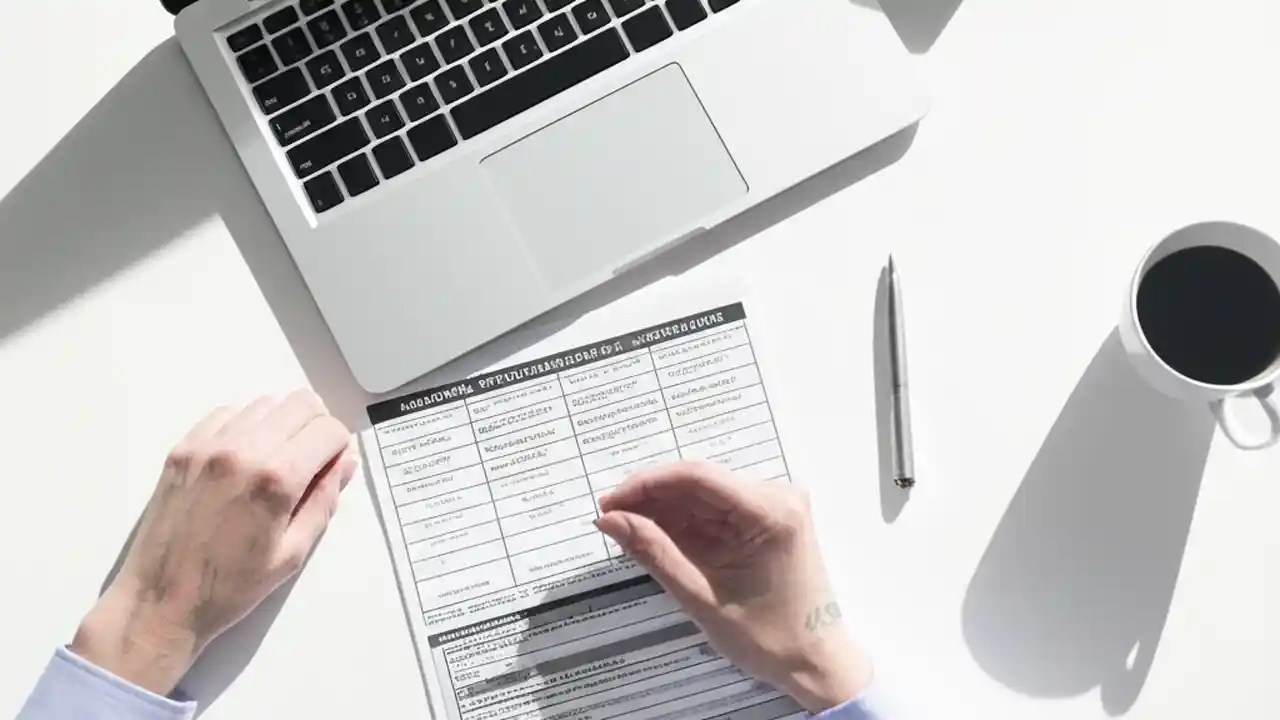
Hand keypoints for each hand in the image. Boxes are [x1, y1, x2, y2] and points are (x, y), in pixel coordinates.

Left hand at [71, 391, 356, 694]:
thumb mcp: (293, 553)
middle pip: (300, 404)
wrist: (159, 602)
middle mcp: (242, 451)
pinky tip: (241, 462)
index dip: (338, 448)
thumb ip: (324, 500)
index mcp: (276, 480)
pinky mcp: (181, 449)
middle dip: (315, 428)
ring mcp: (207, 446)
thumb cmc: (231, 588)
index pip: (328, 430)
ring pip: (265, 405)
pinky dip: (244, 428)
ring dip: (280, 426)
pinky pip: (227, 414)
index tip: (329, 469)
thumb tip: (344, 462)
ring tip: (272, 465)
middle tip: (309, 462)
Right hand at [596, 461, 871, 712]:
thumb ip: (654, 553)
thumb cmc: (770, 638)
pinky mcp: (767, 517)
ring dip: (664, 509)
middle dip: (650, 498)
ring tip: (628, 529)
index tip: (610, 502)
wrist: (815, 660)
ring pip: (703, 493)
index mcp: (770, 511)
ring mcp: (774, 505)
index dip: (646, 484)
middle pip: (698, 480)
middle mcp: (777, 496)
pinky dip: (684, 521)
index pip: (696, 476)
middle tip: (611, 518)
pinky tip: (657, 535)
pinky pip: (715, 508)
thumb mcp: (701, 598)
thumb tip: (612, 519)